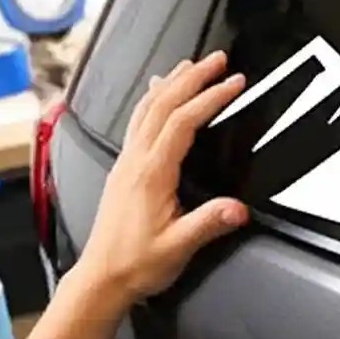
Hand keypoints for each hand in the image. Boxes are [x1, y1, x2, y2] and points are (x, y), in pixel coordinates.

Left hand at [76, 51, 248, 305]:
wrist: (102, 279)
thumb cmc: (136, 264)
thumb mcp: (178, 247)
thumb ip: (208, 224)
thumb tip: (237, 208)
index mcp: (150, 174)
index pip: (183, 122)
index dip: (210, 98)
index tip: (235, 83)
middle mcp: (135, 161)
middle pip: (164, 104)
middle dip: (194, 78)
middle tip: (219, 60)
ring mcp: (126, 163)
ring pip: (147, 109)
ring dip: (172, 83)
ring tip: (193, 66)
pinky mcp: (124, 170)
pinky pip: (138, 122)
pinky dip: (153, 100)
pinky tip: (157, 95)